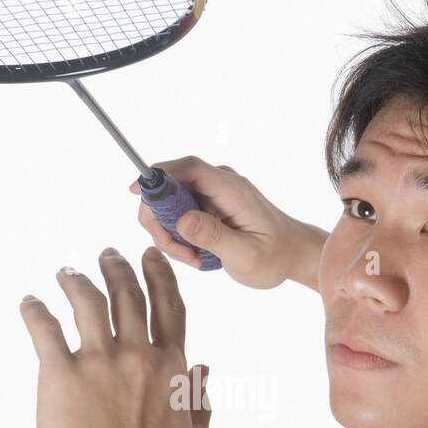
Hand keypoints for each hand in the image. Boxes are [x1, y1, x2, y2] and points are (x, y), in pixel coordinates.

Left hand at [19, 246, 211, 427]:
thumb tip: (204, 370)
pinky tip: (29, 303)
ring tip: (66, 273)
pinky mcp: (60, 376)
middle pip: (129, 295)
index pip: (170, 309)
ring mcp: (100, 363)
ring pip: (88, 301)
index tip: (150, 257)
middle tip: (106, 255)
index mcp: (174, 371)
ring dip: (76, 279)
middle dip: (118, 268)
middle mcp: (139, 356)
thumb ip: (203, 407)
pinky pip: (45, 328)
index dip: (160, 277)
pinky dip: (35, 310)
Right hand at [130, 156, 303, 287]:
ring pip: (171, 204)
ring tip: (193, 259)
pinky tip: (196, 255)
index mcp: (232, 189)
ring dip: (171, 234)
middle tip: (178, 253)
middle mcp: (221, 185)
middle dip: (161, 221)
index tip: (134, 192)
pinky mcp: (209, 205)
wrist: (293, 255)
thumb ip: (214, 236)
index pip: (188, 168)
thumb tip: (181, 219)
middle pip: (171, 187)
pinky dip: (179, 236)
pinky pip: (179, 214)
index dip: (158, 175)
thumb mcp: (246, 254)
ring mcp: (214, 194)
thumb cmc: (275, 256)